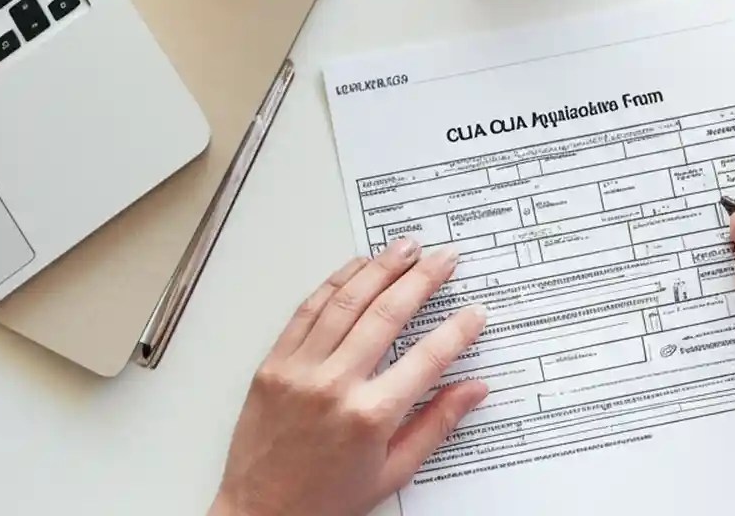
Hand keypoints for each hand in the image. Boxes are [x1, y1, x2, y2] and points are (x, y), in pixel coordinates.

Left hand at [209, 240, 487, 515]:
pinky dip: (334, 283)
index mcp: (371, 417)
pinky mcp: (274, 365)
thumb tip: (474, 389)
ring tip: (405, 247)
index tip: (475, 312)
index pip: (427, 359)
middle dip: (422, 280)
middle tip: (445, 258)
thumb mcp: (393, 471)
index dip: (457, 330)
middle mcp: (335, 386)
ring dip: (380, 268)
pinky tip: (356, 267)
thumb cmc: (326, 500)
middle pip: (388, 315)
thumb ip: (436, 424)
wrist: (259, 514)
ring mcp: (300, 370)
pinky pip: (307, 312)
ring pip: (346, 302)